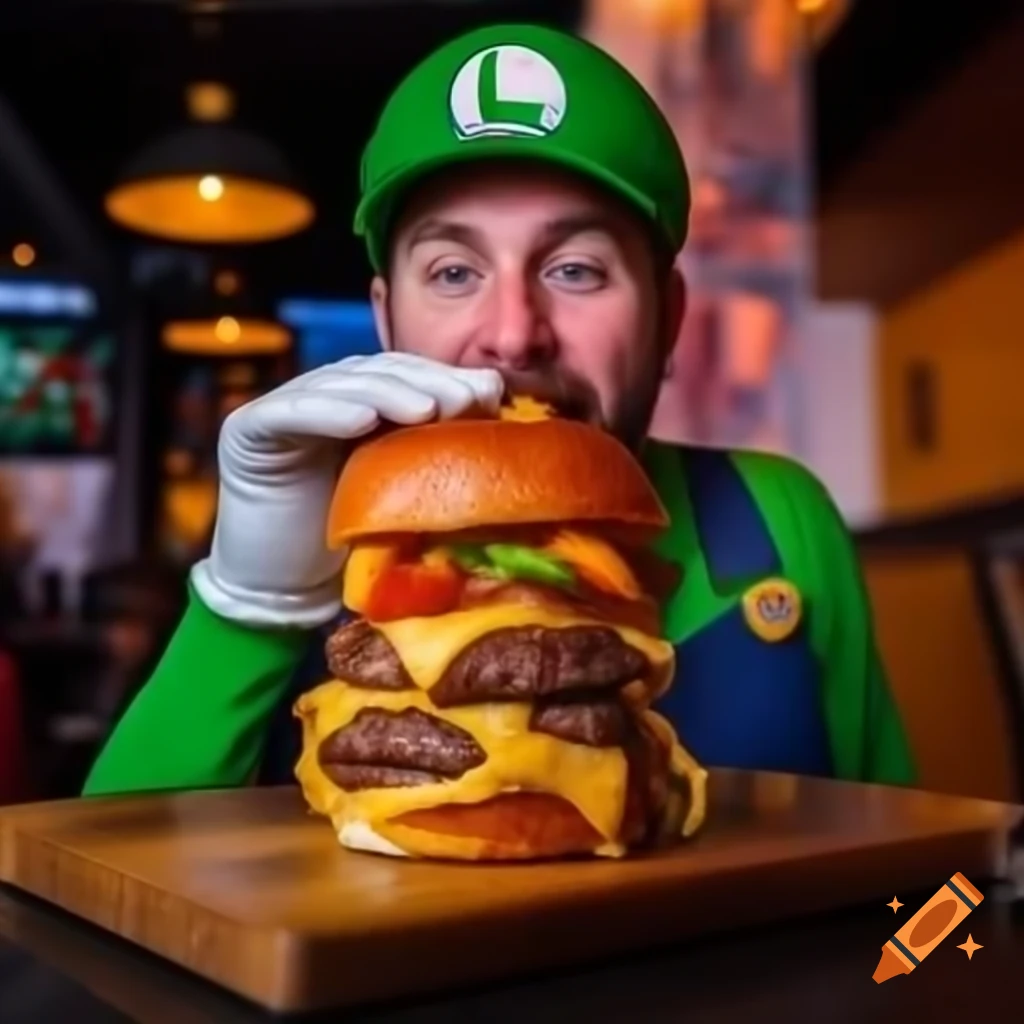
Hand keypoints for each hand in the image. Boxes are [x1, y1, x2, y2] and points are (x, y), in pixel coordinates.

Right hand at [190, 353, 503, 627]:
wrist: (285, 594)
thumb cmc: (353, 549)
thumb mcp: (405, 495)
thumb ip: (435, 453)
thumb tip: (496, 413)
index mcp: (361, 406)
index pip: (406, 376)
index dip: (445, 378)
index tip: (490, 395)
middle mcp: (322, 398)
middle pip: (376, 372)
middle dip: (424, 382)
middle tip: (465, 400)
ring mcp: (282, 410)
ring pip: (338, 384)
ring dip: (385, 393)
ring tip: (426, 409)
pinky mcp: (247, 430)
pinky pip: (289, 413)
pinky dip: (327, 412)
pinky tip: (363, 420)